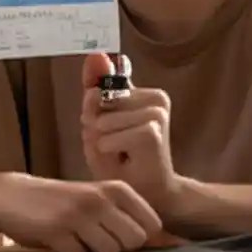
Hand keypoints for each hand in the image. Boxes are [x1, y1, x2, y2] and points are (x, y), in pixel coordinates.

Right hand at [0, 174, 162, 251]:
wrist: (12, 196)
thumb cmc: (62, 200)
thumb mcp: (96, 198)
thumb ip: (124, 215)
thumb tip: (165, 242)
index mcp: (115, 189)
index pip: (153, 224)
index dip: (142, 238)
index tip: (123, 237)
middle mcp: (100, 199)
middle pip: (135, 241)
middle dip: (121, 248)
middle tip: (99, 240)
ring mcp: (78, 215)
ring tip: (79, 240)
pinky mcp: (57, 231)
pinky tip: (61, 241)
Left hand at [80, 53, 181, 213]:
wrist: (150, 197)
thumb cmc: (123, 163)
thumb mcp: (99, 123)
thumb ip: (96, 88)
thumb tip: (97, 54)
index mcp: (143, 92)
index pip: (99, 86)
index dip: (94, 112)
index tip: (111, 130)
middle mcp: (156, 96)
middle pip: (97, 102)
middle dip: (96, 129)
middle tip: (117, 148)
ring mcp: (157, 111)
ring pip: (101, 120)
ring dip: (102, 143)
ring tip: (122, 155)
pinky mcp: (154, 130)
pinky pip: (109, 137)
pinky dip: (108, 153)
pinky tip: (127, 161)